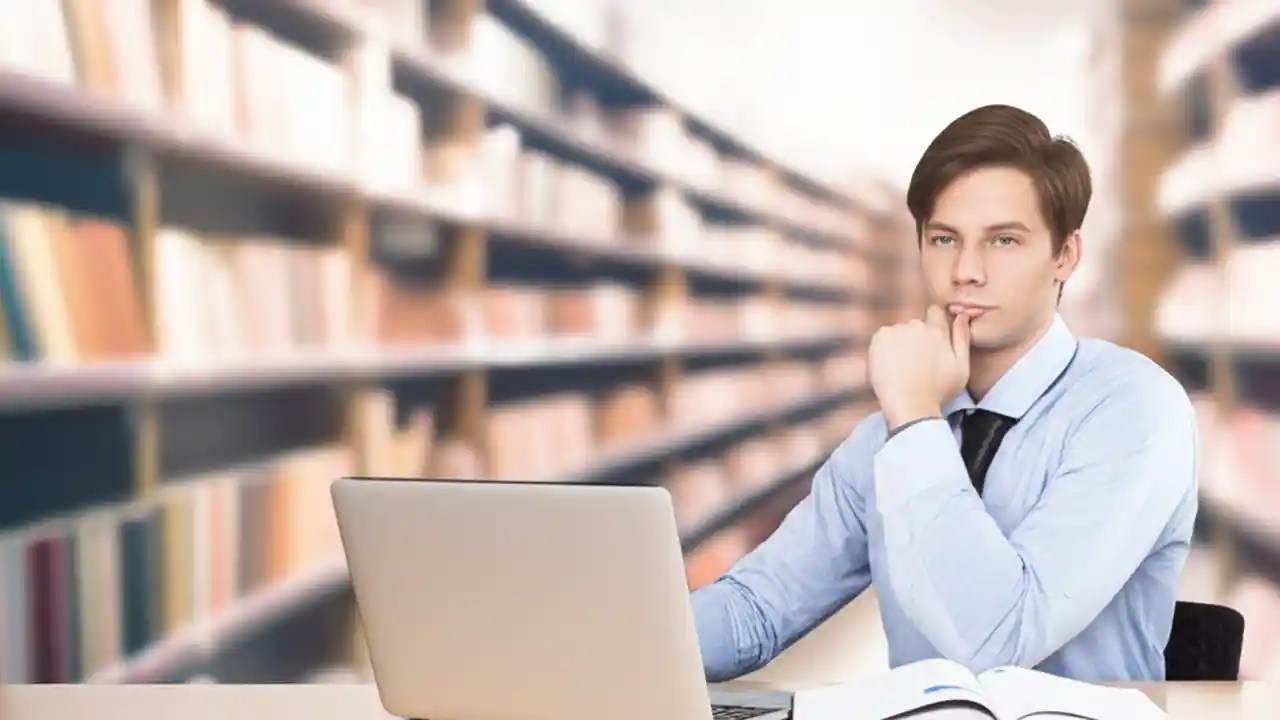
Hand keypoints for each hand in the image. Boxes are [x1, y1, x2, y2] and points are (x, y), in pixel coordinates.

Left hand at [868, 305, 970, 428]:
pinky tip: (888, 366)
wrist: (910, 405)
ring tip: (900, 368)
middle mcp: (917, 325)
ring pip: (898, 332)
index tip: (928, 341)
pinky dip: (883, 348)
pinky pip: (882, 337)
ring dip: (899, 343)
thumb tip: (963, 315)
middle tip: (914, 363)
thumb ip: (962, 337)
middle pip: (915, 324)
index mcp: (938, 331)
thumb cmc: (938, 391)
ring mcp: (897, 330)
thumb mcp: (962, 366)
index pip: (935, 312)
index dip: (932, 324)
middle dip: (915, 338)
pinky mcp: (880, 337)